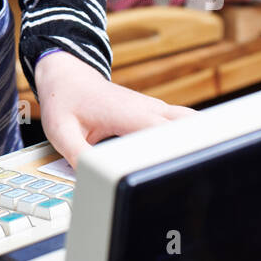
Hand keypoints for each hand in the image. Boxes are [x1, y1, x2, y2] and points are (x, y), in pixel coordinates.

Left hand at [34, 49, 194, 169]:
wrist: (67, 76)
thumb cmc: (64, 101)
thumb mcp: (61, 131)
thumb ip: (78, 156)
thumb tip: (94, 184)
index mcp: (127, 113)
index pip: (164, 134)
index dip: (176, 154)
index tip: (183, 176)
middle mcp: (147, 108)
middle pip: (189, 128)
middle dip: (197, 150)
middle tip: (198, 180)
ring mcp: (154, 108)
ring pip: (192, 123)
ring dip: (199, 142)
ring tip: (198, 173)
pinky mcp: (155, 112)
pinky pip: (184, 124)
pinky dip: (192, 138)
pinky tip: (191, 159)